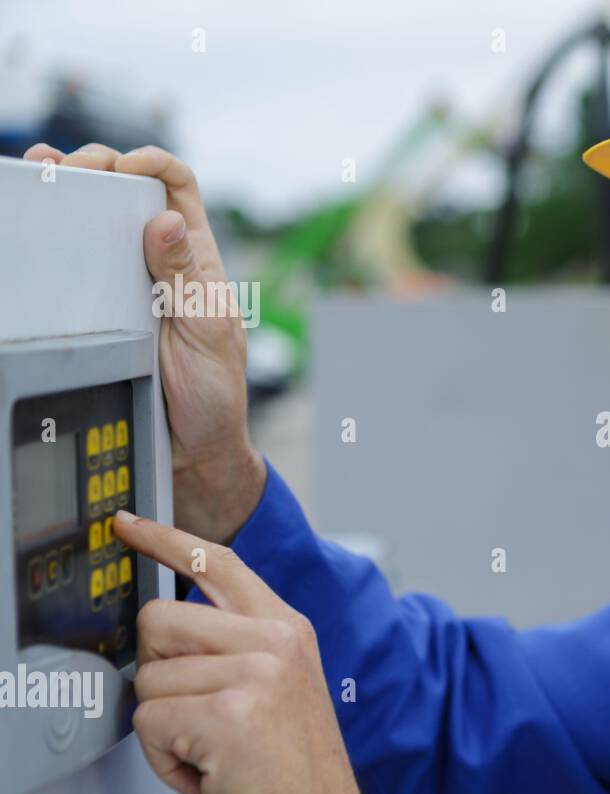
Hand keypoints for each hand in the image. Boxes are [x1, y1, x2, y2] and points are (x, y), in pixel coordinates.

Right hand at [22, 142, 264, 543]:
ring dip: (68, 190)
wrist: (192, 450)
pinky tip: (33, 220)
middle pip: (130, 192)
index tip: (123, 164)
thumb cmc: (212, 395)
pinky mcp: (104, 309)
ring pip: (99, 222)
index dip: (153, 162)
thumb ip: (183, 279)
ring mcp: (130, 285)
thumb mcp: (204, 334)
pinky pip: (79, 264)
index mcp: (197, 262)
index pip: (180, 188)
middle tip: (66, 169)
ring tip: (39, 173)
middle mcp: (162, 264)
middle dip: (98, 165)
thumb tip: (166, 220)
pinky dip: (54, 234)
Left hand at [113, 509, 376, 793]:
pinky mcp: (230, 714)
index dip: (165, 539)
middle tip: (198, 717)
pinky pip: (150, 724)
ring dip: (167, 731)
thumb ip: (237, 649)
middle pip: (159, 620)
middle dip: (159, 675)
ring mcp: (256, 674)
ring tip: (215, 754)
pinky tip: (212, 773)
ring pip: (148, 680)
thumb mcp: (279, 692)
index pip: (218, 562)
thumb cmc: (297, 778)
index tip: (128, 525)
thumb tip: (166, 630)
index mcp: (289, 630)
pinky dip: (166, 762)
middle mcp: (277, 641)